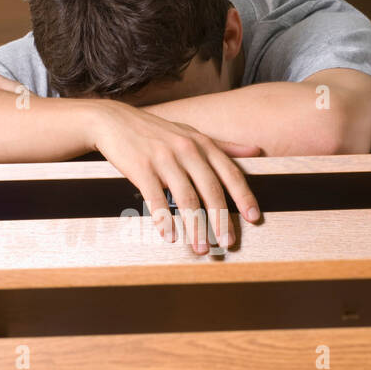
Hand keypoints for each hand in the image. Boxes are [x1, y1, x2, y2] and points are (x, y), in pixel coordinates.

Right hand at [86, 100, 261, 253]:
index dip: (243, 197)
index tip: (254, 218)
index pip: (230, 173)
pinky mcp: (141, 168)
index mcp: (202, 144)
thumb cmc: (156, 131)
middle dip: (221, 219)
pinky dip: (164, 220)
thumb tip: (256, 151)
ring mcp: (164, 159)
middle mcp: (187, 150)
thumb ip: (224, 145)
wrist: (114, 120)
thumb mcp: (191, 133)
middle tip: (228, 243)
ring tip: (202, 248)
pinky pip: (155, 199)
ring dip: (195, 227)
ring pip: (185, 199)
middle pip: (210, 190)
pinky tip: (170, 237)